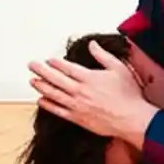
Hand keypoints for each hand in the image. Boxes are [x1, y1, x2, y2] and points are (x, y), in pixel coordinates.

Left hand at [29, 41, 158, 144]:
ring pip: (54, 94)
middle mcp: (80, 91)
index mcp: (89, 77)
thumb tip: (92, 45)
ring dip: (41, 86)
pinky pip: (58, 111)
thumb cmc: (128, 95)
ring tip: (32, 81)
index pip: (66, 68)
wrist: (131, 119)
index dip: (55, 63)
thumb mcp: (119, 69)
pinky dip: (48, 105)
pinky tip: (41, 100)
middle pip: (55, 79)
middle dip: (41, 70)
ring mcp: (77, 105)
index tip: (48, 60)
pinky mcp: (77, 118)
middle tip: (32, 65)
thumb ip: (103, 55)